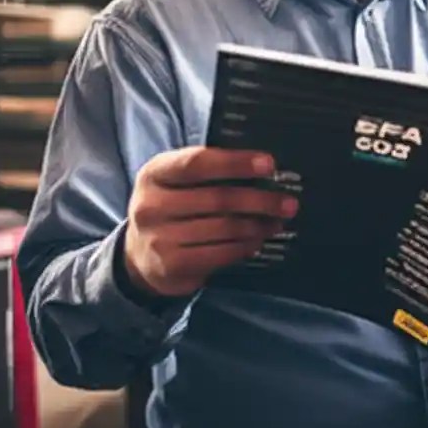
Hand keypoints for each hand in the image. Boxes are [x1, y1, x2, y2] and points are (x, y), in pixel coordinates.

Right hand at [123, 147, 297, 297]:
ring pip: (224, 228)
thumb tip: (264, 170)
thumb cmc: (172, 208)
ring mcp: (158, 237)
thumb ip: (210, 172)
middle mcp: (151, 204)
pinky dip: (245, 246)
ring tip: (277, 222)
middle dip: (261, 201)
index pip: (198, 163)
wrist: (138, 255)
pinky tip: (257, 241)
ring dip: (258, 226)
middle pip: (219, 199)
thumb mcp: (177, 183)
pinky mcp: (170, 265)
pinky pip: (221, 253)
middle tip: (289, 203)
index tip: (269, 164)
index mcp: (155, 173)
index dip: (236, 163)